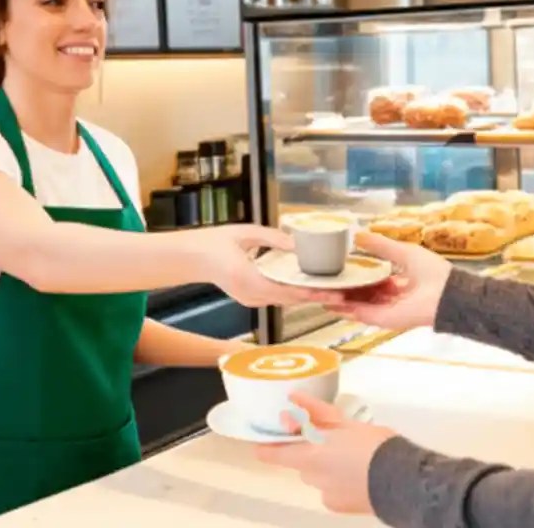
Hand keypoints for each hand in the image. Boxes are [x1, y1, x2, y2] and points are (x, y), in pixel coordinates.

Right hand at [190, 224, 344, 308]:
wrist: (191, 257)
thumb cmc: (214, 242)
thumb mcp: (244, 233)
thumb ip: (271, 238)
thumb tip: (297, 243)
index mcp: (247, 279)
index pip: (286, 291)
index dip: (311, 293)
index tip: (332, 293)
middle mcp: (250, 295)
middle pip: (290, 300)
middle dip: (316, 297)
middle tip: (342, 293)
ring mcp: (249, 299)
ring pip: (284, 301)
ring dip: (307, 297)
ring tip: (332, 292)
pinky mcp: (250, 298)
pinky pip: (277, 298)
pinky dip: (294, 294)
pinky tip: (309, 288)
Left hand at [254, 392, 397, 514]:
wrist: (402, 480)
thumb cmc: (374, 445)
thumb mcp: (345, 423)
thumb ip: (316, 412)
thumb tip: (293, 398)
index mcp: (309, 455)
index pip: (271, 453)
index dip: (266, 445)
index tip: (266, 438)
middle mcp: (311, 477)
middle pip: (300, 460)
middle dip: (311, 449)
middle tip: (331, 438)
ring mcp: (323, 493)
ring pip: (317, 475)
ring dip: (325, 465)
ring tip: (350, 456)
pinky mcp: (336, 505)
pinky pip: (330, 489)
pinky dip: (337, 481)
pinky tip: (355, 475)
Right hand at [332, 231, 452, 329]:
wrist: (447, 294)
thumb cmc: (433, 273)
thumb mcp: (403, 252)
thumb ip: (381, 245)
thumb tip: (358, 234)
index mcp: (398, 283)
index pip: (371, 281)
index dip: (354, 275)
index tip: (337, 268)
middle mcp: (390, 298)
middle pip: (360, 294)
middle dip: (342, 288)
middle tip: (322, 281)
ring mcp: (386, 310)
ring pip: (356, 305)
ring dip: (339, 298)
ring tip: (319, 291)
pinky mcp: (384, 319)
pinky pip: (359, 314)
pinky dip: (345, 309)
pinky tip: (330, 301)